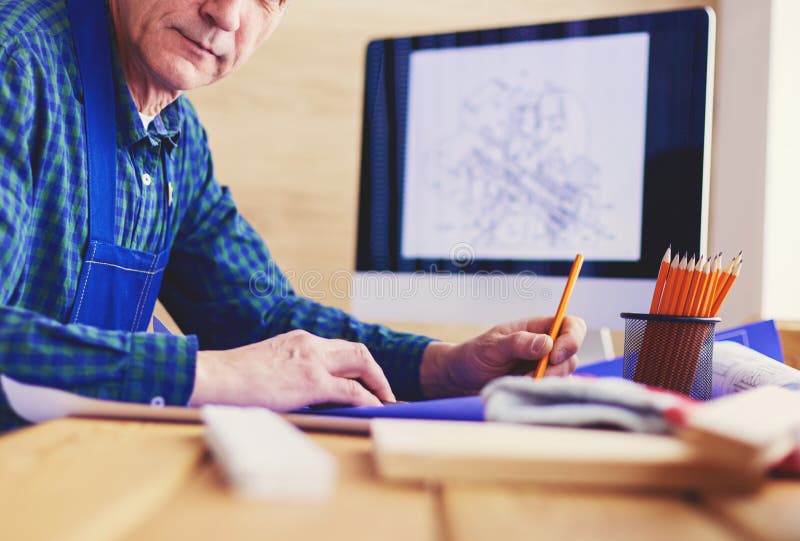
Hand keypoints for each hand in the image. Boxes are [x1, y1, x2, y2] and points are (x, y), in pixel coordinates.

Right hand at [188, 329, 395, 409]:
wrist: (215, 378)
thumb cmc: (233, 379)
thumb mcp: (268, 364)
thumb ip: (289, 370)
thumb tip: (301, 390)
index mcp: (299, 339)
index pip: (338, 348)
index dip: (357, 364)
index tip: (365, 379)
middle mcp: (310, 343)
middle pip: (357, 351)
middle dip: (376, 372)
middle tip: (384, 392)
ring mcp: (313, 360)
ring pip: (361, 364)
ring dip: (378, 384)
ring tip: (385, 402)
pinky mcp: (312, 381)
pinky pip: (352, 390)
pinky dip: (368, 399)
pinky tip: (373, 410)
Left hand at [419, 316, 586, 397]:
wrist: (461, 378)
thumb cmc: (473, 356)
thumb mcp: (491, 347)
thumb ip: (518, 343)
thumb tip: (546, 343)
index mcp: (536, 328)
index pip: (571, 325)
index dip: (572, 338)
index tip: (554, 355)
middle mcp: (545, 346)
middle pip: (571, 354)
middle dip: (558, 368)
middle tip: (533, 377)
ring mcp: (543, 366)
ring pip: (565, 374)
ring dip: (547, 382)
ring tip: (520, 384)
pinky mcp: (539, 384)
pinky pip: (554, 389)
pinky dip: (543, 392)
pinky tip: (523, 390)